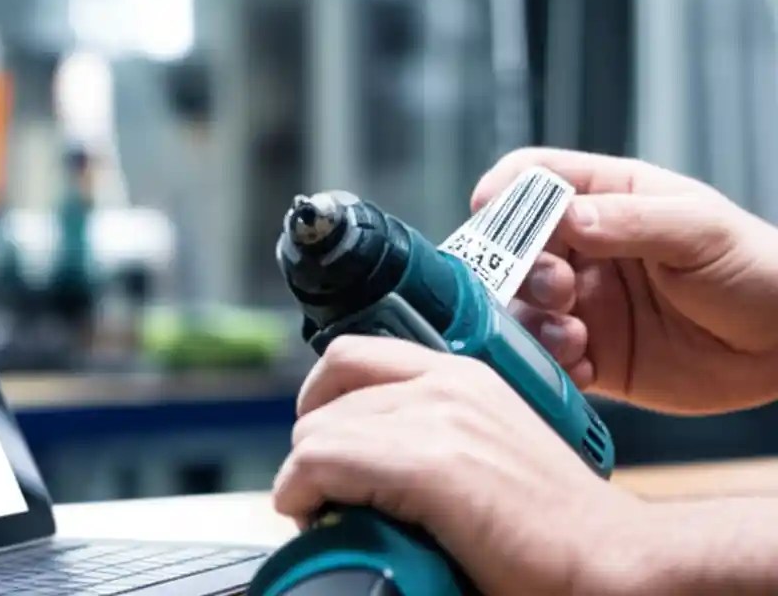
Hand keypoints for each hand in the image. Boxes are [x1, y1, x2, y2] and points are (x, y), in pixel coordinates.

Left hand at [273, 336, 649, 595]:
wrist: (614, 561)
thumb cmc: (554, 524)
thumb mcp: (487, 447)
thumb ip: (432, 433)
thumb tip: (365, 459)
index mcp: (461, 374)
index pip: (349, 356)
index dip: (320, 402)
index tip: (322, 445)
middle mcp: (447, 385)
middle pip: (326, 401)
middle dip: (313, 451)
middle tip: (324, 496)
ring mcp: (438, 420)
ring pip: (316, 434)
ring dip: (306, 479)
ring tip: (329, 515)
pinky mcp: (429, 465)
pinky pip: (320, 463)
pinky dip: (302, 494)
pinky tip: (318, 517)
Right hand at [474, 148, 777, 413]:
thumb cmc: (757, 268)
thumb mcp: (697, 230)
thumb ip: (628, 220)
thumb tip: (563, 216)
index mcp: (607, 199)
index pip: (534, 178)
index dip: (504, 190)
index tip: (487, 210)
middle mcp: (585, 250)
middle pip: (513, 248)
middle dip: (518, 268)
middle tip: (555, 288)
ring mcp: (584, 304)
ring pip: (520, 307)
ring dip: (530, 322)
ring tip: (570, 336)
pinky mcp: (593, 355)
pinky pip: (547, 359)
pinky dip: (551, 365)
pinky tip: (582, 366)